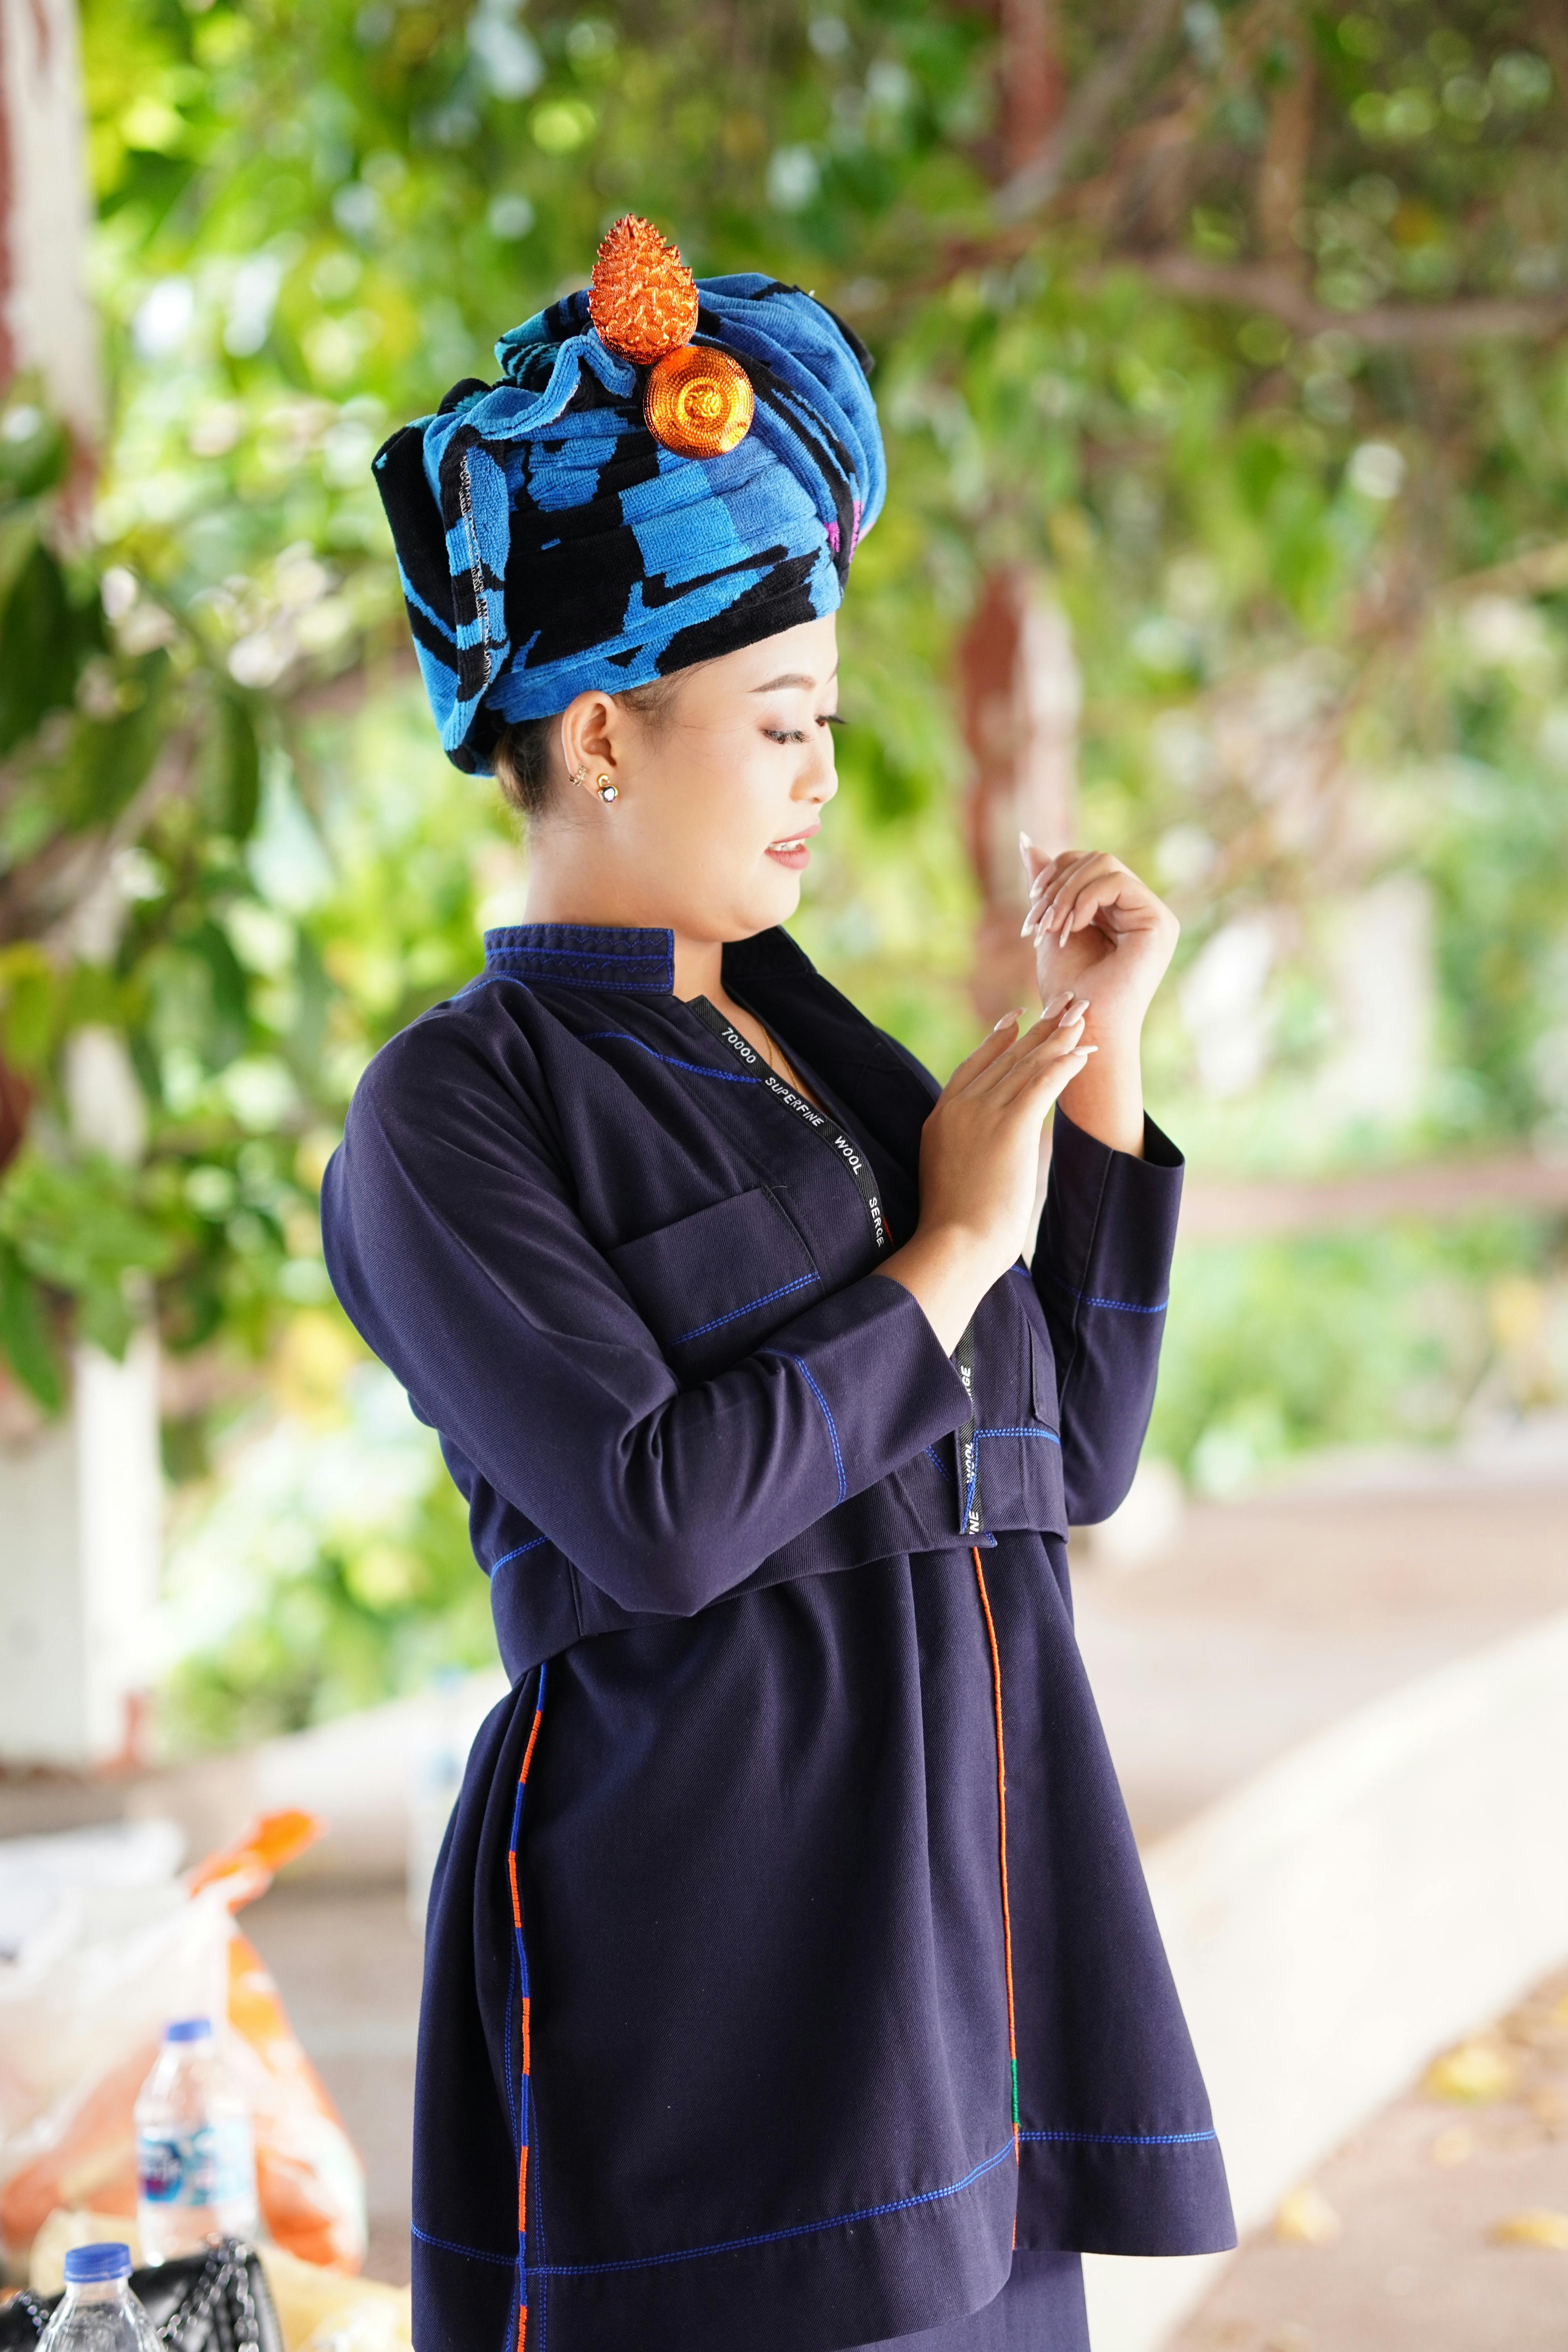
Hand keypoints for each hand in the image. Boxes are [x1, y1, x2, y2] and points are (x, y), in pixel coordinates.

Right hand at [879, 992, 1093, 1352]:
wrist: (954, 1245)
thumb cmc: (954, 1229)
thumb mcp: (948, 1177)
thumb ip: (963, 1152)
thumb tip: (982, 1156)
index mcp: (941, 1117)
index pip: (973, 1066)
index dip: (997, 1040)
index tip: (1015, 1018)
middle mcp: (960, 1107)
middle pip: (1005, 1057)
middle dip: (1039, 1028)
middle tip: (1063, 1002)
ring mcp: (983, 1113)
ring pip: (1027, 1064)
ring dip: (1059, 1037)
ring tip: (1082, 1016)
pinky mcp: (1010, 1125)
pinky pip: (1042, 1082)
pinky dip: (1065, 1064)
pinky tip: (1084, 1051)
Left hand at [1019, 840, 1178, 1040]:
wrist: (1082, 1027)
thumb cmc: (1068, 991)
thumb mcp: (1050, 926)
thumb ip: (1046, 885)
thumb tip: (1028, 841)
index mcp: (1119, 909)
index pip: (1086, 864)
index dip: (1053, 878)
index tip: (1032, 917)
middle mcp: (1141, 908)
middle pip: (1095, 859)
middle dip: (1056, 886)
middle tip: (1037, 925)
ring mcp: (1153, 914)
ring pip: (1105, 864)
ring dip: (1066, 893)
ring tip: (1052, 929)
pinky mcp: (1159, 922)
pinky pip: (1117, 881)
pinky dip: (1084, 899)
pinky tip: (1072, 928)